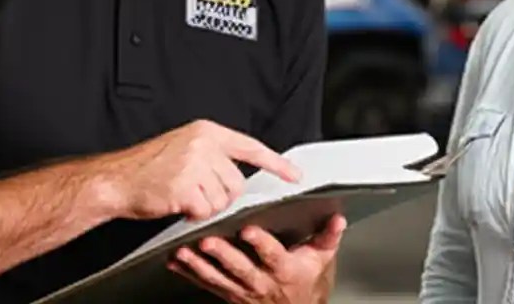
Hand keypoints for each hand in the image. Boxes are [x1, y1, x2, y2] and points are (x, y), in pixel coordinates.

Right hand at [90, 120, 300, 221]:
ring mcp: (195, 164)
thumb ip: (213, 157)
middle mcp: (204, 145)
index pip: (251, 146)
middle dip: (221, 195)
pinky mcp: (186, 186)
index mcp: (207, 132)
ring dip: (205, 206)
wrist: (115, 179)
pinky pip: (205, 211)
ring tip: (182, 194)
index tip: (294, 175)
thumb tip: (237, 178)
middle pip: (237, 183)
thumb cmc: (147, 168)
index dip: (275, 163)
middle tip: (196, 192)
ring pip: (222, 200)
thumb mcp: (184, 149)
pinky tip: (176, 203)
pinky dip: (193, 214)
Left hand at [169, 215, 345, 302]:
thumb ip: (327, 236)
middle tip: (208, 241)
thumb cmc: (305, 279)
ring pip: (219, 277)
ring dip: (200, 265)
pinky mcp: (229, 293)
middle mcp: (262, 281)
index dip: (261, 243)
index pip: (272, 255)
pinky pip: (207, 283)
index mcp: (284, 269)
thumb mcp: (322, 258)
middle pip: (240, 268)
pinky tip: (176, 262)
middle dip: (223, 254)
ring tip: (184, 251)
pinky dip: (189, 273)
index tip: (249, 230)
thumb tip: (337, 219)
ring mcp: (243, 290)